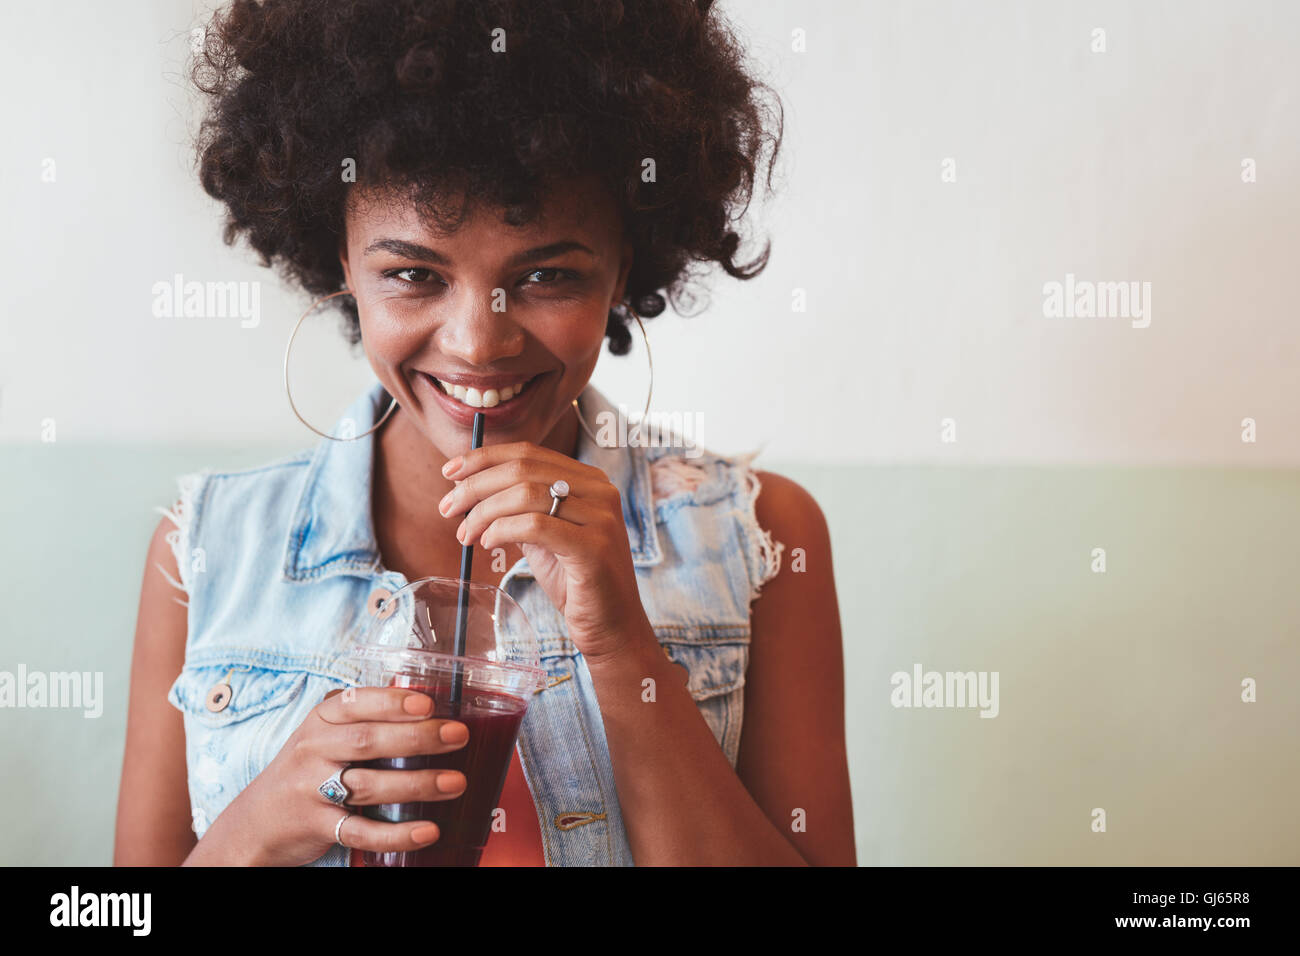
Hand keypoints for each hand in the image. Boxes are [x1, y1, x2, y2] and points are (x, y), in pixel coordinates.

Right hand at [189, 687, 469, 866]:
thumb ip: (363, 720)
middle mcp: (314, 750)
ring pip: (369, 785)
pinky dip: (396, 833)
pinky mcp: (317, 825)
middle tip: (458, 735)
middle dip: (418, 738)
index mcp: (320, 721)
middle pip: (368, 741)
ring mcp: (312, 789)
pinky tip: (427, 830)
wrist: (255, 821)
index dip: (393, 702)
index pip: (356, 704)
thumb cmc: (305, 769)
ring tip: (455, 782)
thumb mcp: (323, 735)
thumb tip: (428, 706)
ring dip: (417, 784)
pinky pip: (361, 831)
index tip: (429, 703)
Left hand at [440, 440, 652, 662]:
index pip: (529, 452)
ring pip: (525, 494)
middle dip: (475, 486)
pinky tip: (488, 543)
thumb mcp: (543, 535)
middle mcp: (600, 491)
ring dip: (484, 512)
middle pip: (523, 469)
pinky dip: (502, 530)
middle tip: (447, 508)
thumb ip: (518, 508)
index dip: (484, 458)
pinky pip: (535, 526)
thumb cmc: (574, 580)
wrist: (611, 625)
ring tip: (466, 535)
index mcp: (590, 481)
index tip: (450, 471)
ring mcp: (600, 518)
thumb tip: (468, 486)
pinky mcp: (594, 547)